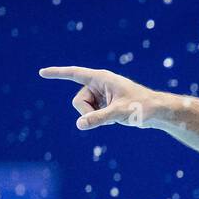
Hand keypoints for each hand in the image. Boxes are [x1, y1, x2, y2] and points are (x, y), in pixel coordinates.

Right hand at [39, 66, 162, 130]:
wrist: (157, 112)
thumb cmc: (142, 107)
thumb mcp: (119, 113)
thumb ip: (99, 118)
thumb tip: (79, 125)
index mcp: (101, 78)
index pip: (74, 74)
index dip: (57, 74)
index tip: (42, 73)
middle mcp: (99, 85)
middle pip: (78, 101)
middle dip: (88, 113)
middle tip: (108, 116)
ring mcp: (101, 95)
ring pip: (84, 110)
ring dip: (95, 118)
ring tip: (115, 117)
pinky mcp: (105, 105)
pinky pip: (92, 115)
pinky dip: (100, 120)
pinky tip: (116, 118)